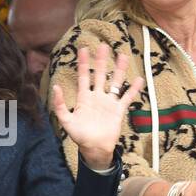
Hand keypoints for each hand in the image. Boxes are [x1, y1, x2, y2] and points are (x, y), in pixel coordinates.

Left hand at [50, 43, 140, 170]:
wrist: (95, 148)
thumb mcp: (66, 121)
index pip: (83, 77)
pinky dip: (133, 90)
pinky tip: (139, 80)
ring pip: (115, 82)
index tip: (83, 49)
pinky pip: (127, 98)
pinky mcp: (118, 110)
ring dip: (119, 70)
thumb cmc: (80, 136)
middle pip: (100, 75)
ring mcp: (108, 103)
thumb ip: (60, 105)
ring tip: (123, 56)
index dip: (83, 64)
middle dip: (101, 61)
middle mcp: (97, 97)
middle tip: (103, 46)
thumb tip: (56, 87)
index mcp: (84, 98)